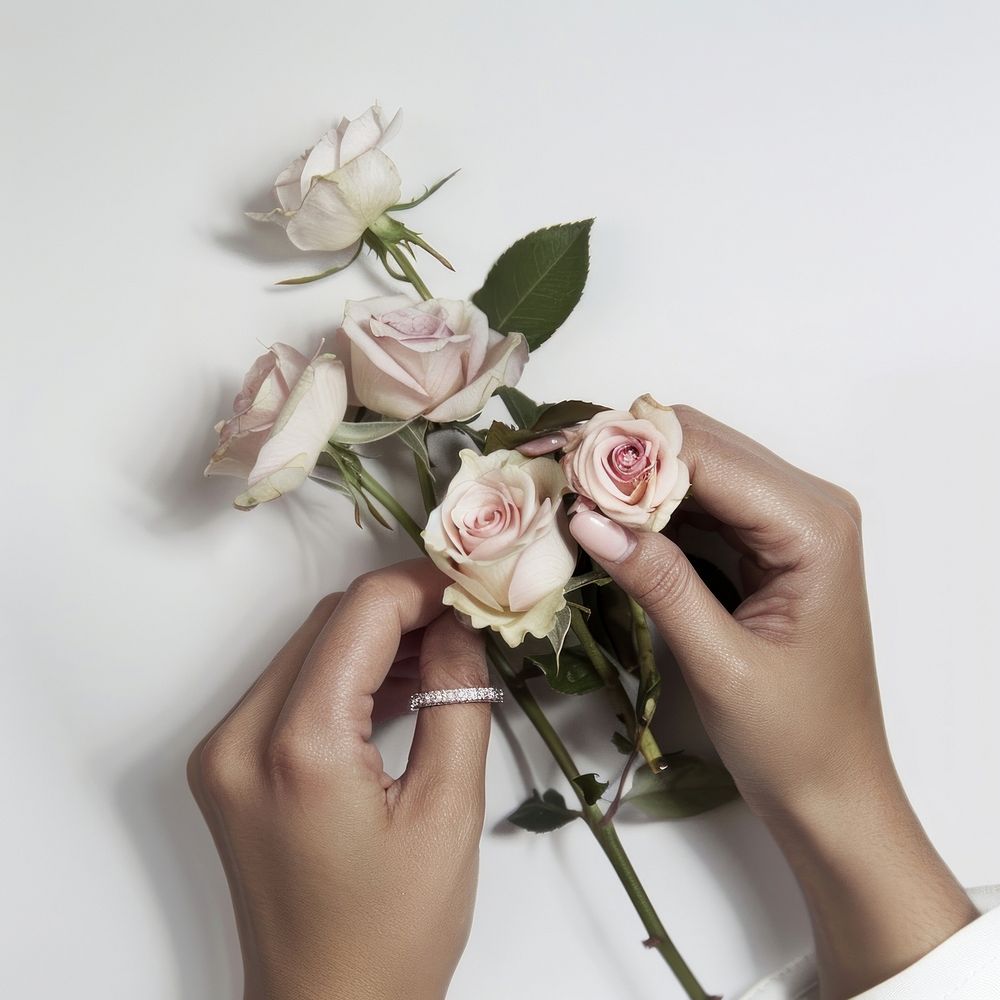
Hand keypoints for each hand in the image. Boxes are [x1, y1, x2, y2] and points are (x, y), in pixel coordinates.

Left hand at [187, 560, 490, 999]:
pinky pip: (294, 688)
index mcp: (295, 749)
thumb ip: (457, 697)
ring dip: (377, 640)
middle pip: (328, 623)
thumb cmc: (395, 935)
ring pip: (310, 649)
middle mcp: (239, 738)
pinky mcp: (229, 767)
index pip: (360, 613)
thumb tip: (463, 622)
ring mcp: (224, 753)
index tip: (474, 586)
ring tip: (447, 655)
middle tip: (469, 620)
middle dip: (402, 609)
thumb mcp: (449, 812)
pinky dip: (348, 675)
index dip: (423, 585)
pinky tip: (402, 688)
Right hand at [568, 405, 977, 998]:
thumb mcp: (719, 661)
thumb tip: (586, 517)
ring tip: (562, 492)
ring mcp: (785, 522)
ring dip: (629, 479)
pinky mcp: (762, 545)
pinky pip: (697, 506)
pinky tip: (601, 521)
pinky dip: (647, 510)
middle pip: (700, 446)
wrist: (832, 793)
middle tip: (548, 471)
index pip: (707, 454)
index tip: (554, 457)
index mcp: (812, 525)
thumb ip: (657, 581)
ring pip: (693, 469)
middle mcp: (806, 505)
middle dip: (622, 456)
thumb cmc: (794, 740)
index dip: (626, 451)